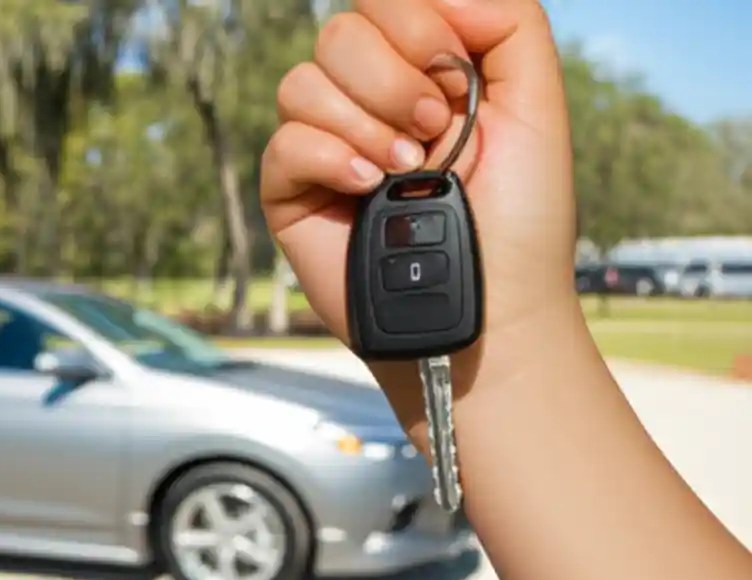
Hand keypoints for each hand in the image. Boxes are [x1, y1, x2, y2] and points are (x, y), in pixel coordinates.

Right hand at [261, 0, 579, 453]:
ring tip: (404, 171)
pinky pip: (284, 141)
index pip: (383, 3)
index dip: (415, 27)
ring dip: (365, 124)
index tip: (454, 81)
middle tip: (433, 132)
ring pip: (303, 83)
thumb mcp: (538, 103)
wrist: (491, 305)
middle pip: (339, 34)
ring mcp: (325, 146)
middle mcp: (366, 101)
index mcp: (419, 71)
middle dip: (394, 81)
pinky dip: (329, 157)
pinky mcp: (292, 192)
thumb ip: (506, 23)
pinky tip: (366, 187)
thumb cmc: (520, 218)